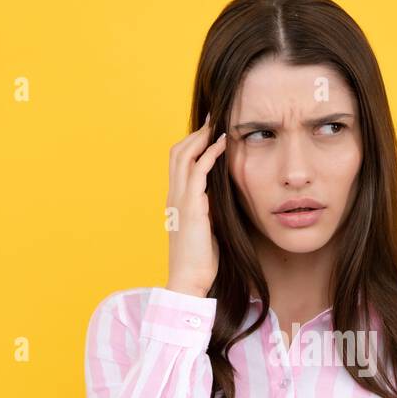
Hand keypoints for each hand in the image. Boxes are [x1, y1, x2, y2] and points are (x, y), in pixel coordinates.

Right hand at [165, 110, 225, 296]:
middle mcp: (174, 196)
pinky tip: (222, 144)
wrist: (189, 280)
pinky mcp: (191, 206)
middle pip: (178, 152)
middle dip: (195, 133)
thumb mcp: (205, 230)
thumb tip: (219, 202)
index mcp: (176, 201)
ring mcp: (180, 200)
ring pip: (185, 156)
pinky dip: (209, 154)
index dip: (192, 145)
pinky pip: (198, 171)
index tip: (208, 132)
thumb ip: (209, 212)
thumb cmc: (199, 261)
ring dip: (201, 137)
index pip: (179, 163)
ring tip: (217, 124)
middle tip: (212, 118)